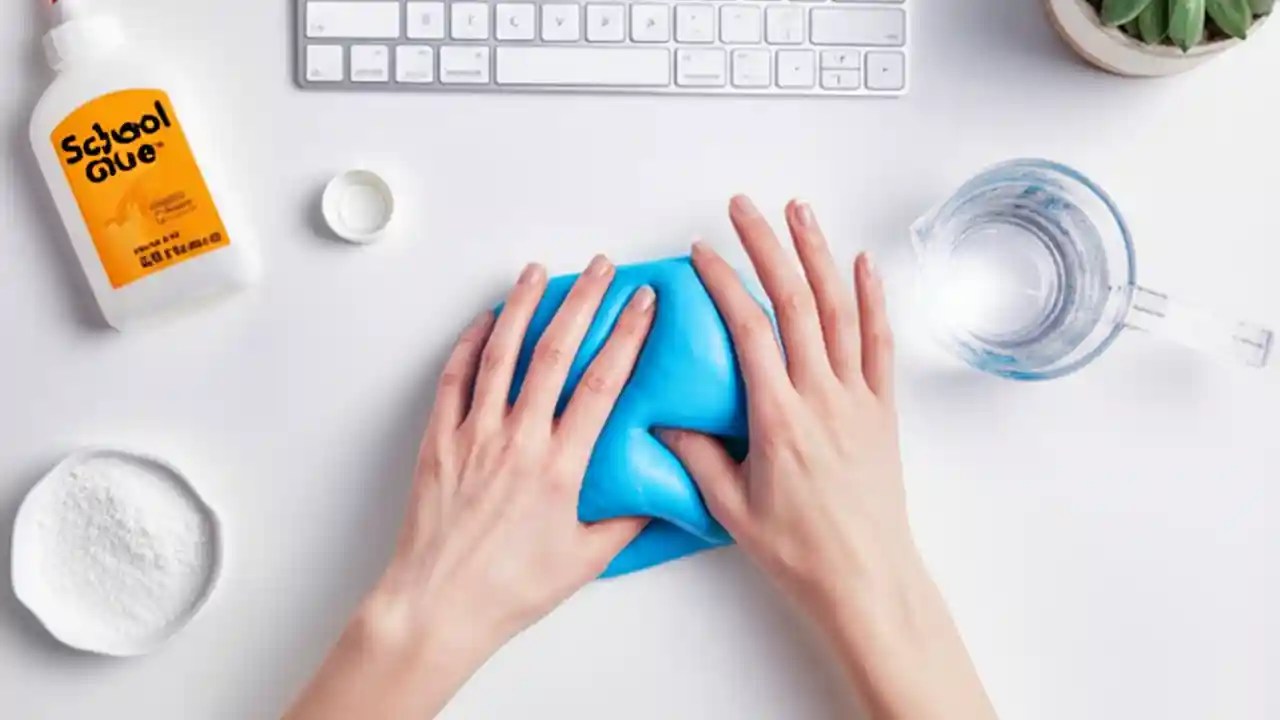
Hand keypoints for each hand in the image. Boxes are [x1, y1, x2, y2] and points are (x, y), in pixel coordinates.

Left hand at [380, 255, 651, 650]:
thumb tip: (658, 497)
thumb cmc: (509, 588)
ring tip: (538, 273)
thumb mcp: (584, 560)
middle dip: (582, 301)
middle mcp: (518, 440)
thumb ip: (625, 521)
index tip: (642, 302)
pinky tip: (483, 322)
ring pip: (501, 353)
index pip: (602, 383)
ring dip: (523, 306)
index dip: (626, 335)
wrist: (438, 605)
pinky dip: (469, 344)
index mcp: (561, 465)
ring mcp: (474, 435)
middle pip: (556, 352)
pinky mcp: (439, 440)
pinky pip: (455, 379)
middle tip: (599, 268)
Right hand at [664, 196, 907, 615]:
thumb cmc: (798, 551)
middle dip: (768, 247)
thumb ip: (698, 458)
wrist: (865, 578)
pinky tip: (862, 263)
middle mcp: (822, 396)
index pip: (748, 331)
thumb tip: (664, 419)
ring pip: (839, 310)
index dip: (724, 284)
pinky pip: (879, 342)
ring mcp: (858, 398)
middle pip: (795, 302)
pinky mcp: (882, 409)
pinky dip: (872, 298)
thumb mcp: (731, 509)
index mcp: (779, 417)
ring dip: (818, 255)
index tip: (702, 252)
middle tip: (744, 208)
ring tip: (800, 212)